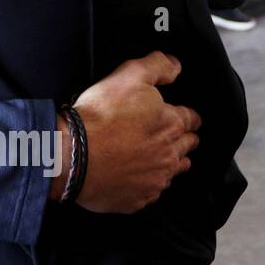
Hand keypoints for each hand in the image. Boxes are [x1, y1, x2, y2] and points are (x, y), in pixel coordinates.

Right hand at [64, 51, 199, 212]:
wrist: (72, 154)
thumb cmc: (99, 116)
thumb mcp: (128, 75)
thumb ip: (157, 66)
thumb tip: (176, 65)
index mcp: (172, 124)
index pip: (192, 118)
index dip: (183, 113)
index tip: (174, 113)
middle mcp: (170, 155)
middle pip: (188, 146)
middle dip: (180, 138)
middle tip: (162, 132)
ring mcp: (155, 180)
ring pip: (173, 171)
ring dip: (167, 162)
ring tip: (150, 155)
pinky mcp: (138, 199)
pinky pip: (150, 192)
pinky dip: (145, 183)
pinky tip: (131, 174)